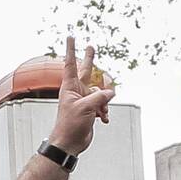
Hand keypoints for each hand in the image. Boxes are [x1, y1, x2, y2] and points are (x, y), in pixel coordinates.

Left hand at [47, 36, 115, 157]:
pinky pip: (102, 105)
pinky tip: (103, 119)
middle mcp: (77, 91)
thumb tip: (111, 92)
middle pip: (86, 72)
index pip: (71, 64)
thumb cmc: (69, 126)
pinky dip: (104, 111)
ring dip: (104, 102)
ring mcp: (84, 100)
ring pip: (100, 93)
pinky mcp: (90, 109)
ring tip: (101, 112)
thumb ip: (100, 97)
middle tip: (91, 46)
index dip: (72, 50)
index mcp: (70, 87)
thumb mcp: (86, 108)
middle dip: (90, 60)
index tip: (71, 37)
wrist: (69, 143)